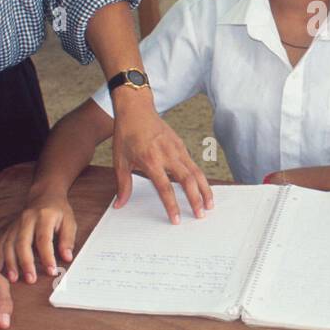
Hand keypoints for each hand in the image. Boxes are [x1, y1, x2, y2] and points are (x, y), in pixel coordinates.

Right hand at [0, 192, 76, 283]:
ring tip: (13, 279)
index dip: (47, 256)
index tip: (51, 271)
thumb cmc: (58, 211)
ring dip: (10, 263)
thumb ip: (68, 239)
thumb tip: (67, 257)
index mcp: (44, 216)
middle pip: (23, 243)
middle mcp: (27, 219)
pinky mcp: (9, 228)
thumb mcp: (69, 221)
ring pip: (9, 244)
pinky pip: (0, 242)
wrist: (44, 196)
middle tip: (30, 279)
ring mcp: (16, 224)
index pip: (44, 239)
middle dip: (26, 263)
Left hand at [111, 93, 213, 223]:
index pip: (165, 188)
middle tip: (200, 215)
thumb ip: (123, 185)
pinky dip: (200, 178)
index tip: (177, 219)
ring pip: (196, 172)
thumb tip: (120, 204)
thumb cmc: (126, 134)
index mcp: (151, 160)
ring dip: (204, 189)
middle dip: (196, 199)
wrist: (136, 110)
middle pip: (187, 180)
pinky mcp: (181, 145)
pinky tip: (203, 188)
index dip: (172, 205)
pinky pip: (193, 164)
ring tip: (209, 204)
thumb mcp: (120, 160)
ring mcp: (177, 149)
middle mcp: (167, 155)